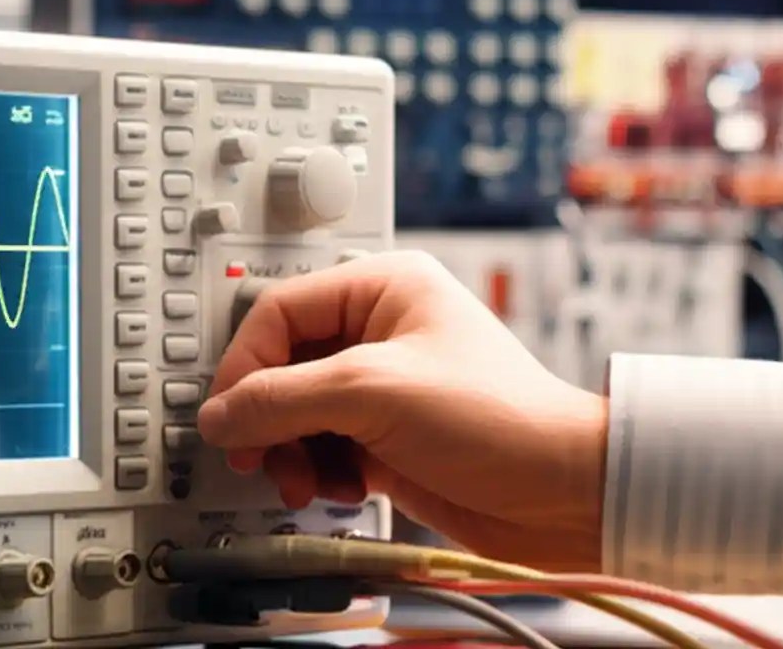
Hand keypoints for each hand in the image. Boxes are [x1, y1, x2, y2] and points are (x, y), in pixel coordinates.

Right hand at [197, 250, 607, 571]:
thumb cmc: (500, 419)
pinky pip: (321, 448)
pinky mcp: (384, 436)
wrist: (563, 496)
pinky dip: (318, 473)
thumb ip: (281, 399)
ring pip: (295, 412)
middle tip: (254, 454)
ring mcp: (379, 387)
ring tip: (306, 481)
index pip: (278, 311)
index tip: (226, 414)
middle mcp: (377, 331)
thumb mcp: (373, 392)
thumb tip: (219, 414)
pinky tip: (343, 490)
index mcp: (381, 287)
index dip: (244, 364)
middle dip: (268, 417)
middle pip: (281, 365)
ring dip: (290, 452)